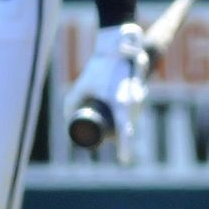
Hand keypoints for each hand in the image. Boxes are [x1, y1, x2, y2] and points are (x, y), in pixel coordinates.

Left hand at [64, 23, 148, 163]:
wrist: (121, 48)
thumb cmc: (101, 67)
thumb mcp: (82, 85)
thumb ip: (71, 104)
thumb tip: (68, 123)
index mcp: (121, 104)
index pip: (125, 133)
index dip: (125, 148)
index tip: (125, 160)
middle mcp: (133, 105)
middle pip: (123, 130)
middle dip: (112, 136)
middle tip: (100, 133)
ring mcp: (139, 101)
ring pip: (127, 121)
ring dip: (117, 124)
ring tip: (107, 114)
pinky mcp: (140, 98)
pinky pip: (131, 114)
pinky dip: (123, 116)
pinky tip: (116, 108)